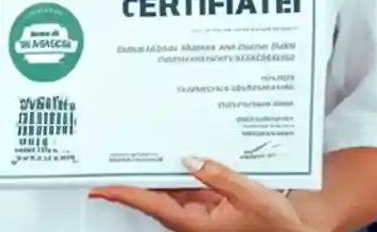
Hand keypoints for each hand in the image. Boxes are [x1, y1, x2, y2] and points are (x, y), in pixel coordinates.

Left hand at [89, 156, 312, 231]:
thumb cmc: (276, 226)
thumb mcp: (250, 196)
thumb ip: (219, 176)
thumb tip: (190, 159)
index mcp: (195, 224)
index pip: (151, 204)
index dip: (123, 194)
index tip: (100, 187)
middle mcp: (192, 221)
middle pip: (154, 197)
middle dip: (133, 179)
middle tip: (109, 161)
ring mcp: (199, 215)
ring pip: (169, 192)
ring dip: (156, 174)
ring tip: (136, 151)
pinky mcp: (209, 208)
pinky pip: (187, 190)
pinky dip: (178, 174)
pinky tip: (176, 157)